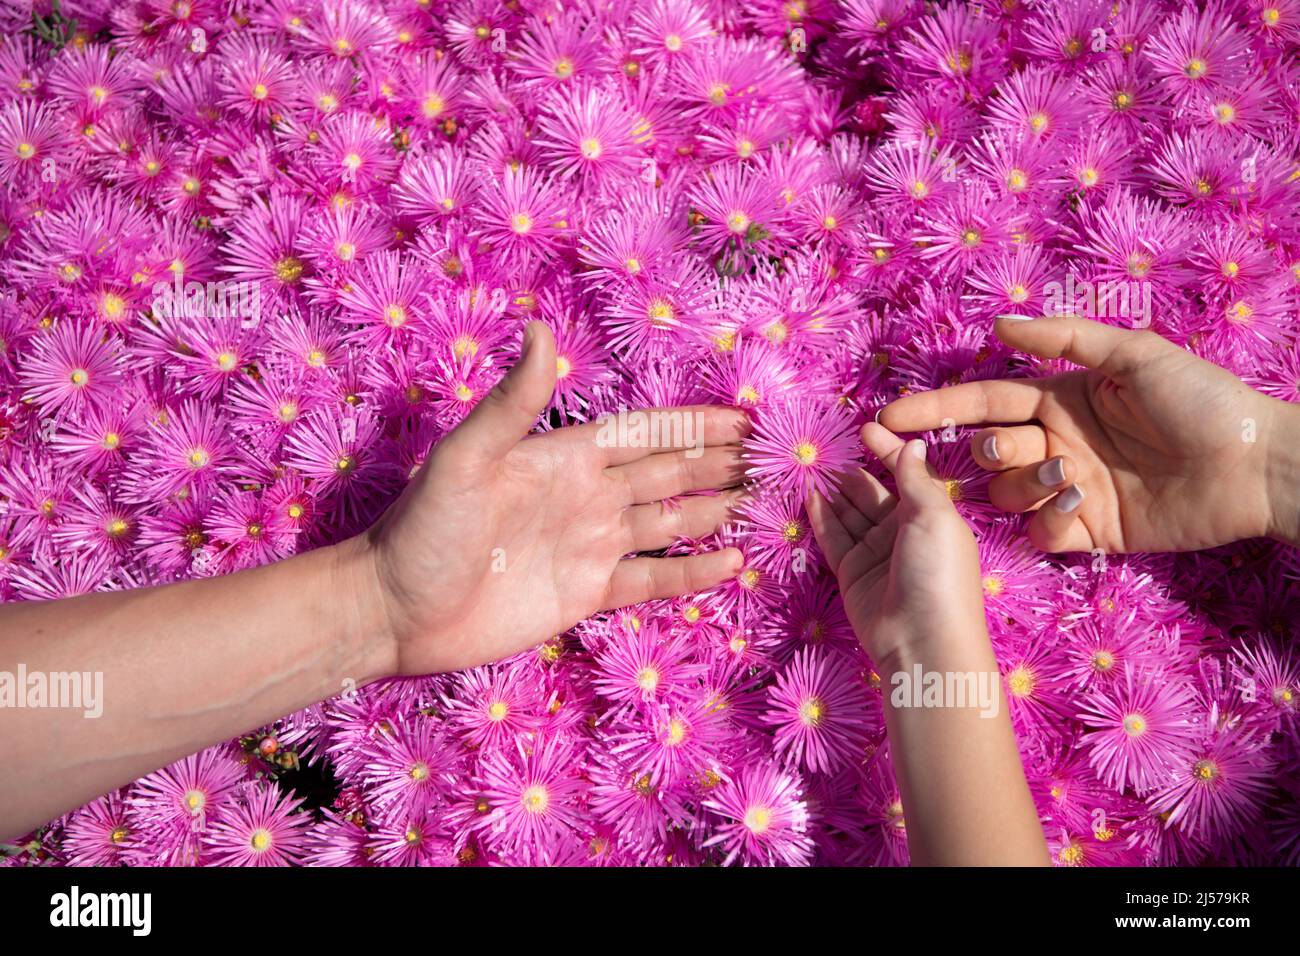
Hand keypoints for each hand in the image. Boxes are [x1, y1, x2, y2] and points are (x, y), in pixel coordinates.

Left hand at [347, 321, 748, 674]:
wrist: (396, 611)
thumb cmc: (425, 529)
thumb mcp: (467, 460)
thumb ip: (513, 402)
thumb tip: (540, 330)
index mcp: (566, 457)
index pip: (647, 433)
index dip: (695, 424)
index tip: (746, 419)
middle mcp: (588, 496)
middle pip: (670, 474)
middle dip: (719, 463)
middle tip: (774, 460)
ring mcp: (591, 546)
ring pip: (670, 522)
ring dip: (715, 511)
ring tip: (764, 503)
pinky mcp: (587, 593)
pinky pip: (652, 579)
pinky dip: (692, 572)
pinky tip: (731, 562)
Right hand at [807, 423, 985, 668]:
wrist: (923, 640)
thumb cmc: (938, 572)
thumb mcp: (933, 517)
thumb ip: (915, 480)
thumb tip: (913, 445)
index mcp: (933, 516)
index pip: (907, 474)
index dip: (887, 451)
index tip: (865, 429)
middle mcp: (905, 532)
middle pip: (875, 494)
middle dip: (855, 472)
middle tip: (826, 448)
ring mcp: (878, 554)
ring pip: (851, 514)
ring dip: (834, 492)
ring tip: (811, 467)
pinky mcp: (853, 573)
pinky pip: (835, 538)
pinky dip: (821, 517)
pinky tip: (809, 496)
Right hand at [879, 315, 1299, 553]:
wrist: (1254, 466)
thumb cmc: (1202, 402)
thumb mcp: (1136, 355)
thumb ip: (1065, 340)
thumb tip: (1000, 327)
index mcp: (1061, 400)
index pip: (982, 404)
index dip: (935, 410)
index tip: (889, 418)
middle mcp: (1057, 443)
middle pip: (989, 450)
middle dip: (993, 451)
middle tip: (1033, 449)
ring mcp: (1070, 489)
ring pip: (1009, 493)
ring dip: (1029, 485)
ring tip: (1074, 479)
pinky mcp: (1091, 532)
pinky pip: (1042, 534)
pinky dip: (1049, 524)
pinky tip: (1080, 512)